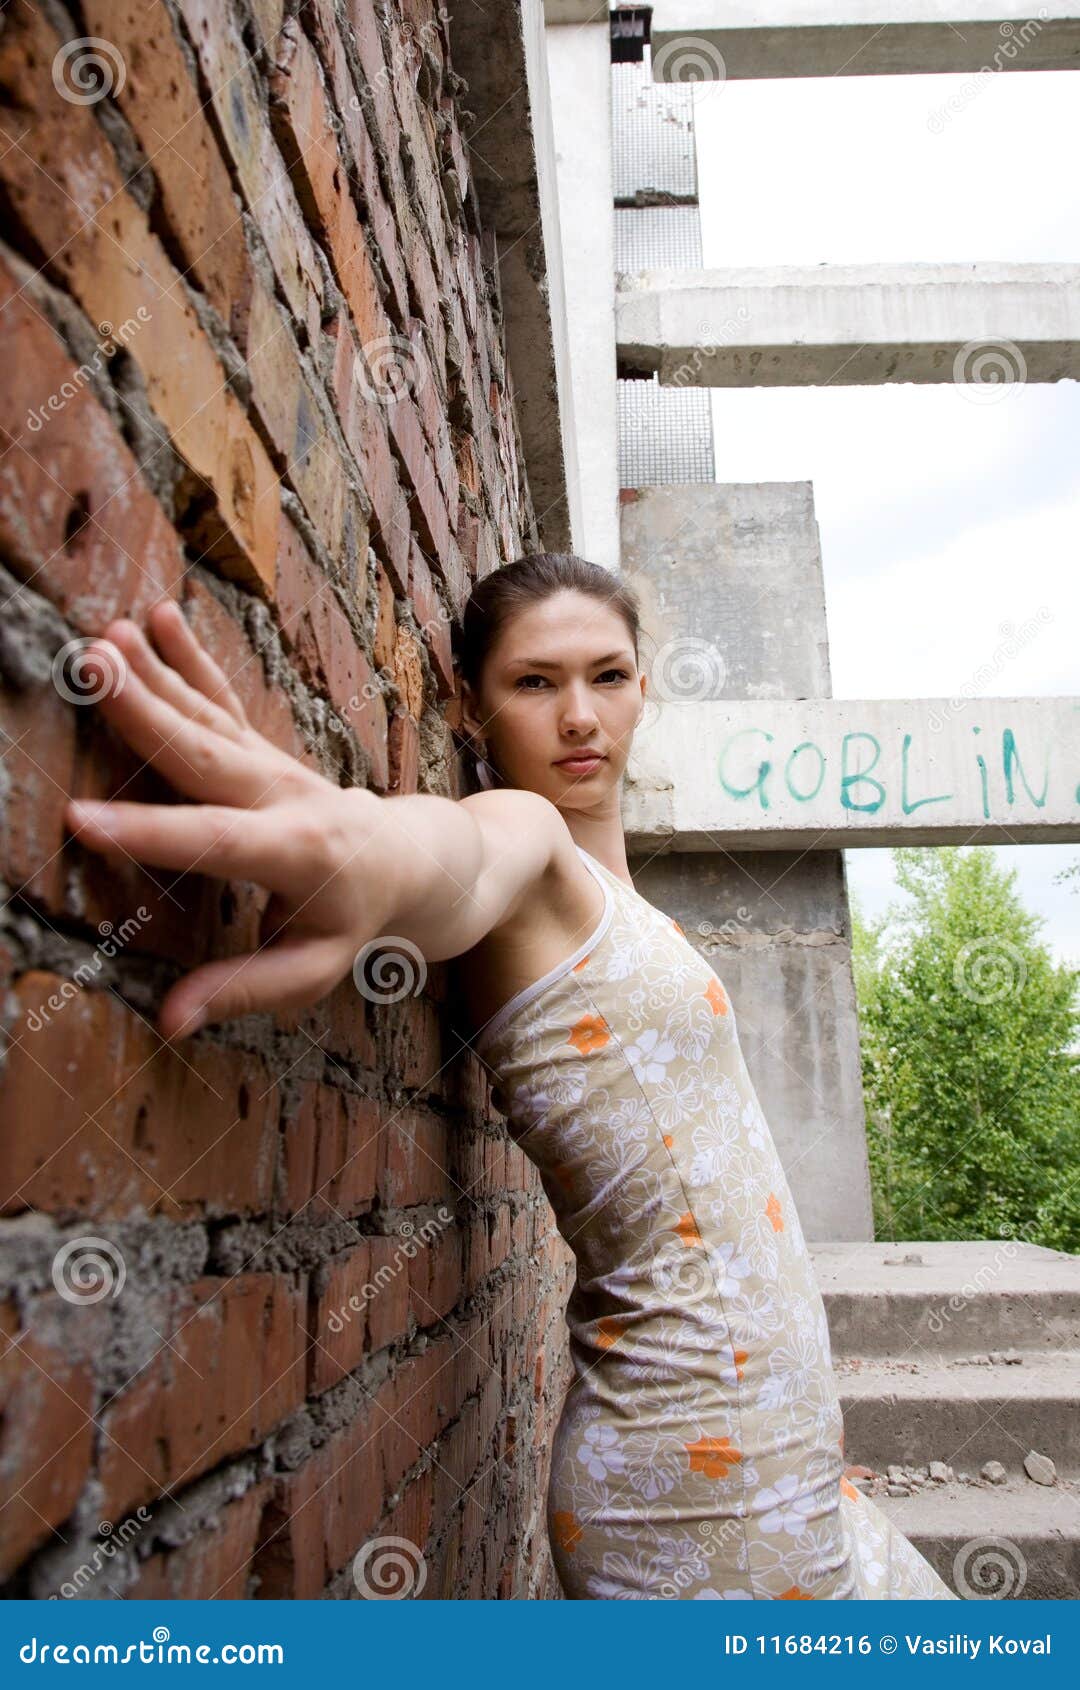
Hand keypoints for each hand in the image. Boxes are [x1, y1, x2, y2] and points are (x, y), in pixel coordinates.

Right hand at [63, 599, 379, 1041]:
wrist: (419, 859)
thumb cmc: (360, 919)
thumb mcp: (317, 968)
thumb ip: (246, 989)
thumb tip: (171, 1020)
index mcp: (297, 854)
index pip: (214, 841)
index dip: (148, 833)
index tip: (83, 819)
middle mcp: (285, 796)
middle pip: (206, 753)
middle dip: (144, 712)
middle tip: (92, 670)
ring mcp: (274, 764)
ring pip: (208, 716)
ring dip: (154, 673)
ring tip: (104, 635)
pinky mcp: (263, 749)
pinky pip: (220, 701)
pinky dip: (187, 658)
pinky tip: (156, 617)